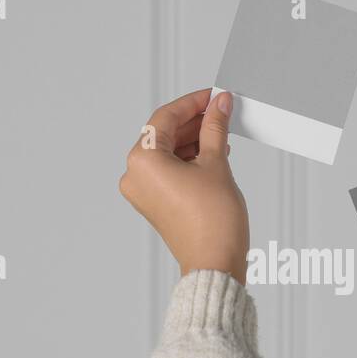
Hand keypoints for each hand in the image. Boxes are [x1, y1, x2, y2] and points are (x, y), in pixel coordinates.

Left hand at [119, 89, 248, 282]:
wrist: (215, 262)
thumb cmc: (213, 222)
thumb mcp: (216, 163)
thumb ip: (215, 128)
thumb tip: (218, 105)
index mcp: (142, 161)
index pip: (166, 117)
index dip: (193, 102)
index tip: (212, 96)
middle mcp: (135, 175)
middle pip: (164, 134)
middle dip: (194, 122)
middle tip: (220, 111)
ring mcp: (143, 192)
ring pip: (167, 153)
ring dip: (193, 140)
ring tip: (221, 132)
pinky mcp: (154, 203)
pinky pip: (168, 171)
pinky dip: (188, 160)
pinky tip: (212, 152)